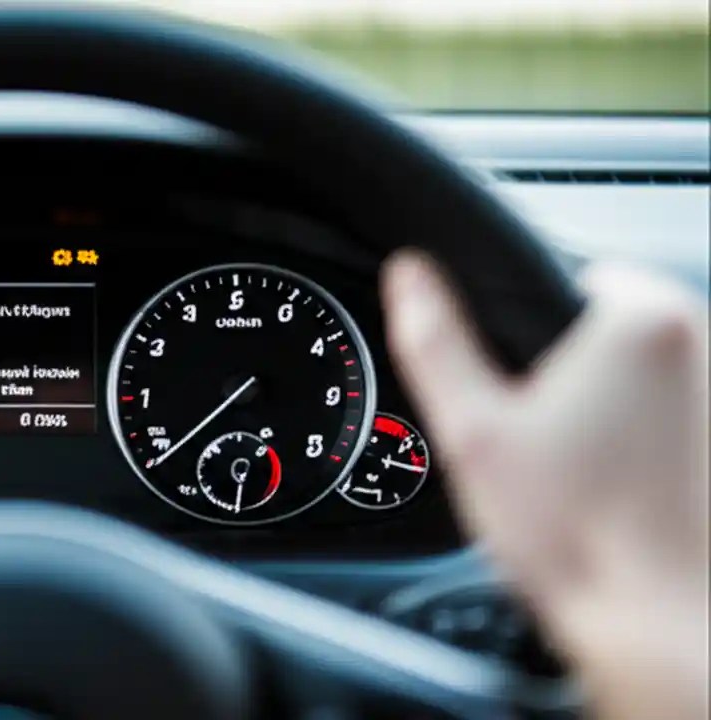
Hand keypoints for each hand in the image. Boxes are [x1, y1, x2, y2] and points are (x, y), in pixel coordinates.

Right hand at [383, 251, 707, 719]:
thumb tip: (408, 275)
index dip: (524, 334)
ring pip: (640, 374)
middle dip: (567, 373)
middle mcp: (704, 341)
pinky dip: (643, 439)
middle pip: (606, 325)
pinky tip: (617, 489)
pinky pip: (672, 414)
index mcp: (639, 319)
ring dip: (607, 405)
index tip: (518, 397)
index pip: (568, 274)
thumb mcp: (472, 432)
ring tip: (580, 474)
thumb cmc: (572, 532)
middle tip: (542, 445)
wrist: (655, 620)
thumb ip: (434, 341)